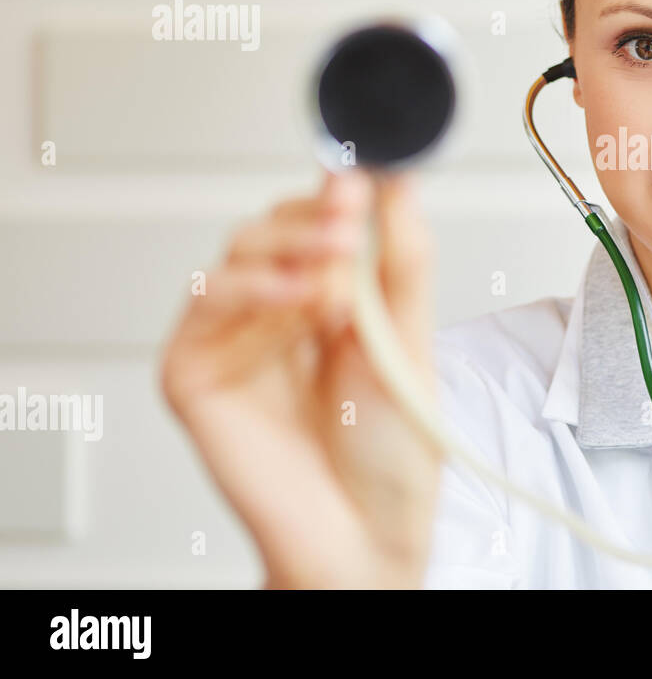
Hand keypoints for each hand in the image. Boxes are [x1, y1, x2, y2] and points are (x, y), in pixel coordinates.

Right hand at [159, 169, 439, 587]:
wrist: (369, 528)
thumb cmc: (391, 447)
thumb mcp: (408, 335)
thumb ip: (400, 258)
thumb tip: (395, 179)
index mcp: (326, 301)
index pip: (314, 223)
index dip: (332, 195)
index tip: (360, 174)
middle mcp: (274, 316)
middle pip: (268, 230)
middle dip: (311, 218)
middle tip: (349, 215)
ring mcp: (230, 344)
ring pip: (235, 257)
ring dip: (287, 248)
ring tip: (337, 264)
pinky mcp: (193, 376)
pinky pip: (204, 310)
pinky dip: (252, 293)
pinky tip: (299, 300)